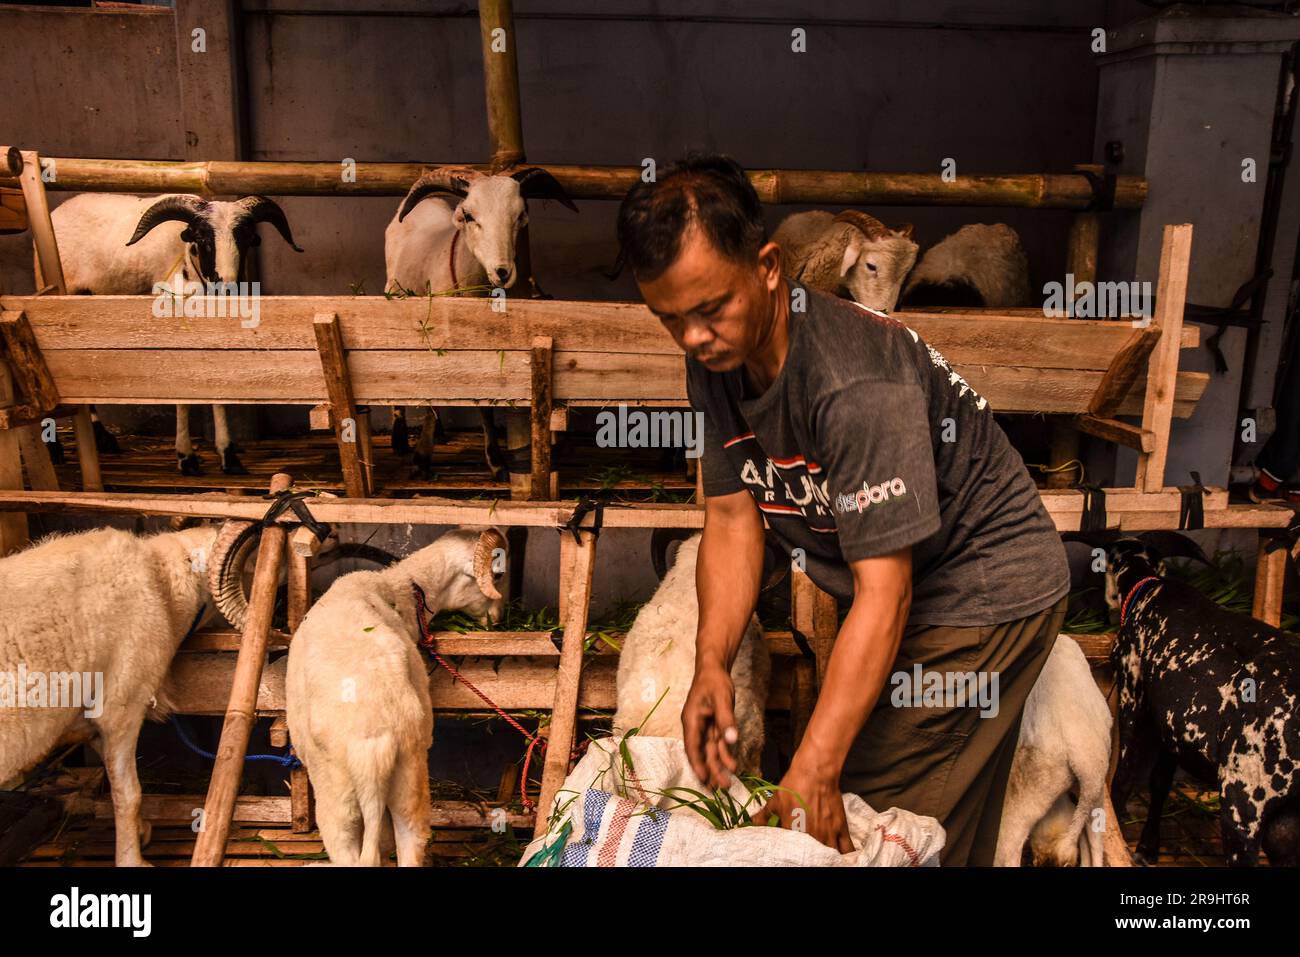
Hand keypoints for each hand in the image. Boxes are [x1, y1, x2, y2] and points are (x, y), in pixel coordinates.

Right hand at [681, 661, 740, 789]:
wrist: (714, 668)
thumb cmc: (714, 681)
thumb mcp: (721, 698)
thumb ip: (726, 719)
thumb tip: (731, 740)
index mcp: (691, 720)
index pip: (692, 747)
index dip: (697, 764)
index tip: (703, 779)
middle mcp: (696, 727)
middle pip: (702, 753)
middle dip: (711, 771)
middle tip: (719, 789)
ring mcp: (705, 727)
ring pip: (710, 751)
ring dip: (718, 767)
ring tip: (727, 784)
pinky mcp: (714, 726)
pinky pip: (719, 744)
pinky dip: (725, 755)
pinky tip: (732, 766)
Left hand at [755, 759, 853, 853]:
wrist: (815, 773)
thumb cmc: (793, 786)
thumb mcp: (775, 801)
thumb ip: (763, 816)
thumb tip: (751, 822)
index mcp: (794, 833)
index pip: (792, 854)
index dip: (791, 858)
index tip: (791, 858)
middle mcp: (813, 837)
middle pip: (814, 859)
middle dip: (811, 860)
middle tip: (808, 859)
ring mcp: (829, 834)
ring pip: (831, 857)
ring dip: (826, 859)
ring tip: (823, 860)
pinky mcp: (841, 828)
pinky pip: (847, 848)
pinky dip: (845, 855)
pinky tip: (842, 858)